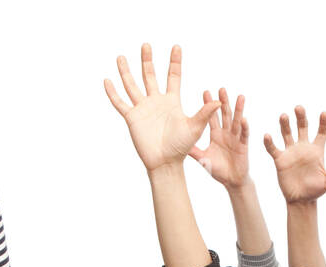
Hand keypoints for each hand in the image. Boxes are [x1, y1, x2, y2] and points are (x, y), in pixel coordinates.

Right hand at [105, 44, 218, 174]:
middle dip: (147, 60)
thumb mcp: (194, 127)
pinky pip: (120, 103)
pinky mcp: (132, 118)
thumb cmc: (181, 147)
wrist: (165, 163)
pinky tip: (107, 80)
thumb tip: (218, 101)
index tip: (176, 47)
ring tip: (121, 57)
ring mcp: (143, 109)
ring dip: (126, 72)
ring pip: (132, 85)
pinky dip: (113, 92)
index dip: (174, 62)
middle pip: (150, 76)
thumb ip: (204, 113)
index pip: (173, 76)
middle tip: (146, 45)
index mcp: (171, 101)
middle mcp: (156, 102)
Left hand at [188, 88, 249, 190]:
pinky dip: (244, 127)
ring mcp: (235, 138)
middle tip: (221, 89)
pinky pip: (244, 135)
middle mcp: (225, 133)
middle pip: (224, 114)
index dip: (209, 105)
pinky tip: (244, 119)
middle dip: (223, 102)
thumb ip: (193, 151)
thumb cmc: (217, 170)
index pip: (211, 117)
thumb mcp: (202, 159)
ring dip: (238, 109)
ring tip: (239, 96)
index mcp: (215, 135)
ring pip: (236, 121)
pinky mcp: (243, 145)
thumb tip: (178, 144)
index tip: (206, 91)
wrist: (231, 181)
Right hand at [262, 106, 325, 203]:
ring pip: (287, 133)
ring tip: (283, 116)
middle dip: (301, 117)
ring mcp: (291, 152)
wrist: (300, 200)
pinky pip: (273, 149)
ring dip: (285, 125)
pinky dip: (269, 142)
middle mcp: (303, 147)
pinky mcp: (280, 159)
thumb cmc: (315, 191)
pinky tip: (267, 135)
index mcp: (317, 150)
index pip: (322, 132)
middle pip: (302, 127)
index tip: (324, 113)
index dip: (323, 123)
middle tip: (299, 108)